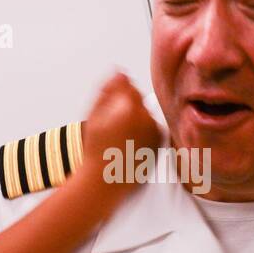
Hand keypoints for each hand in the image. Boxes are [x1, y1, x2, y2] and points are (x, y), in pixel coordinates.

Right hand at [78, 73, 162, 191]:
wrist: (104, 181)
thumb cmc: (95, 149)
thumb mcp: (94, 116)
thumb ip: (108, 89)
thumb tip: (120, 71)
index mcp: (131, 108)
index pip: (130, 86)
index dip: (116, 96)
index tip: (109, 111)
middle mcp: (147, 119)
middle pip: (140, 101)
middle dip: (128, 107)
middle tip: (113, 128)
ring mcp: (156, 133)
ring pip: (147, 115)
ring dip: (137, 120)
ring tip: (120, 139)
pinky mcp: (159, 145)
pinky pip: (152, 130)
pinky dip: (143, 134)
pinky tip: (129, 146)